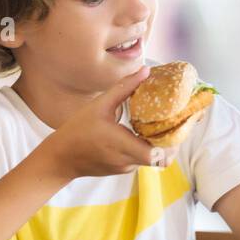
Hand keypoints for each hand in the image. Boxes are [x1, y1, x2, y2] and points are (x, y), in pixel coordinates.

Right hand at [48, 66, 176, 176]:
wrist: (60, 158)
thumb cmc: (77, 130)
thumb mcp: (99, 105)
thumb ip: (124, 88)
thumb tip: (146, 71)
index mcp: (123, 146)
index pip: (159, 155)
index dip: (173, 144)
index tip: (178, 126)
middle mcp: (128, 162)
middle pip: (161, 157)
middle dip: (171, 141)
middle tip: (177, 121)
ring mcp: (126, 168)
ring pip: (152, 159)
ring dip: (158, 143)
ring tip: (162, 123)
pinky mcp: (122, 169)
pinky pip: (141, 159)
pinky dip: (146, 146)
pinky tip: (144, 132)